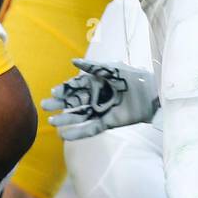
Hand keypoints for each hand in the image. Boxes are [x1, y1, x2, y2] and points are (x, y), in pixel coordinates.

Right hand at [41, 57, 160, 140]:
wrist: (153, 93)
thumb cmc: (133, 77)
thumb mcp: (112, 69)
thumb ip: (93, 67)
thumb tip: (72, 62)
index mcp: (94, 83)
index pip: (74, 87)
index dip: (63, 90)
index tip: (53, 93)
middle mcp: (95, 97)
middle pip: (72, 101)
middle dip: (58, 104)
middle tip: (44, 107)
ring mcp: (101, 110)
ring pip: (79, 116)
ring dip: (65, 119)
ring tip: (52, 123)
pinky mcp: (108, 122)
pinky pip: (90, 128)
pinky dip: (78, 133)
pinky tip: (65, 136)